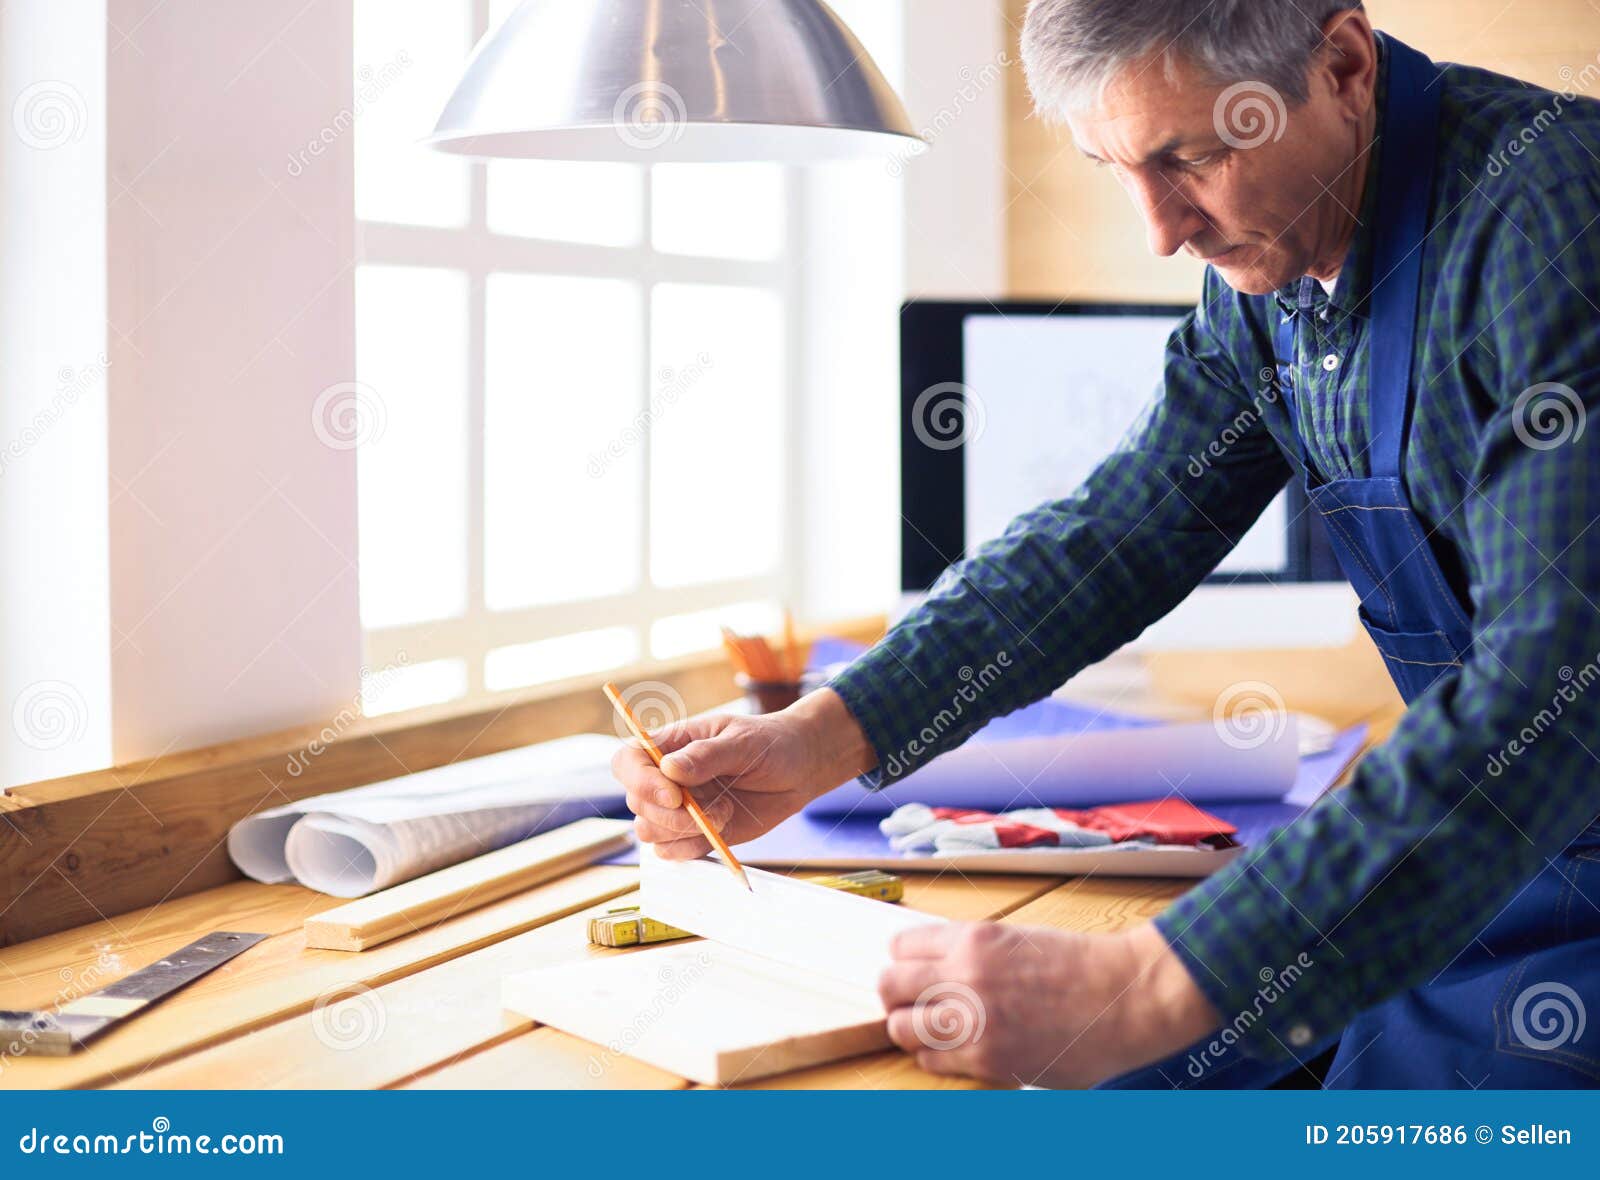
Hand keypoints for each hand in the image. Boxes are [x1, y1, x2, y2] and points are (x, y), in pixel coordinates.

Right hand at [614, 687, 874, 858]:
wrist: (798, 770)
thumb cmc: (770, 745)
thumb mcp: (743, 742)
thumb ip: (707, 755)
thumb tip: (669, 769)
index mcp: (669, 745)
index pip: (628, 761)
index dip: (639, 780)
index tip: (674, 796)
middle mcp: (665, 778)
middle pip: (636, 802)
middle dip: (670, 816)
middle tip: (714, 811)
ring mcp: (677, 808)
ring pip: (648, 832)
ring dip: (683, 832)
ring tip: (723, 815)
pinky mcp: (693, 834)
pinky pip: (671, 852)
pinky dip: (690, 849)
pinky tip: (719, 833)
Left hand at [878, 920, 1218, 1087]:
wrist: (1125, 997)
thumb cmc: (1078, 965)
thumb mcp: (1014, 938)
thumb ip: (969, 951)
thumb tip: (931, 968)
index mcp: (972, 939)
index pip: (899, 947)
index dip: (905, 962)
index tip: (916, 972)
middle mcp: (965, 976)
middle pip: (889, 985)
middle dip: (897, 995)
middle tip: (914, 1003)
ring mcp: (974, 1020)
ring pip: (900, 1027)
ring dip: (912, 1028)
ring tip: (934, 1028)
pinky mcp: (988, 1059)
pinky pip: (931, 1060)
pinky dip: (936, 1057)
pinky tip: (958, 1049)